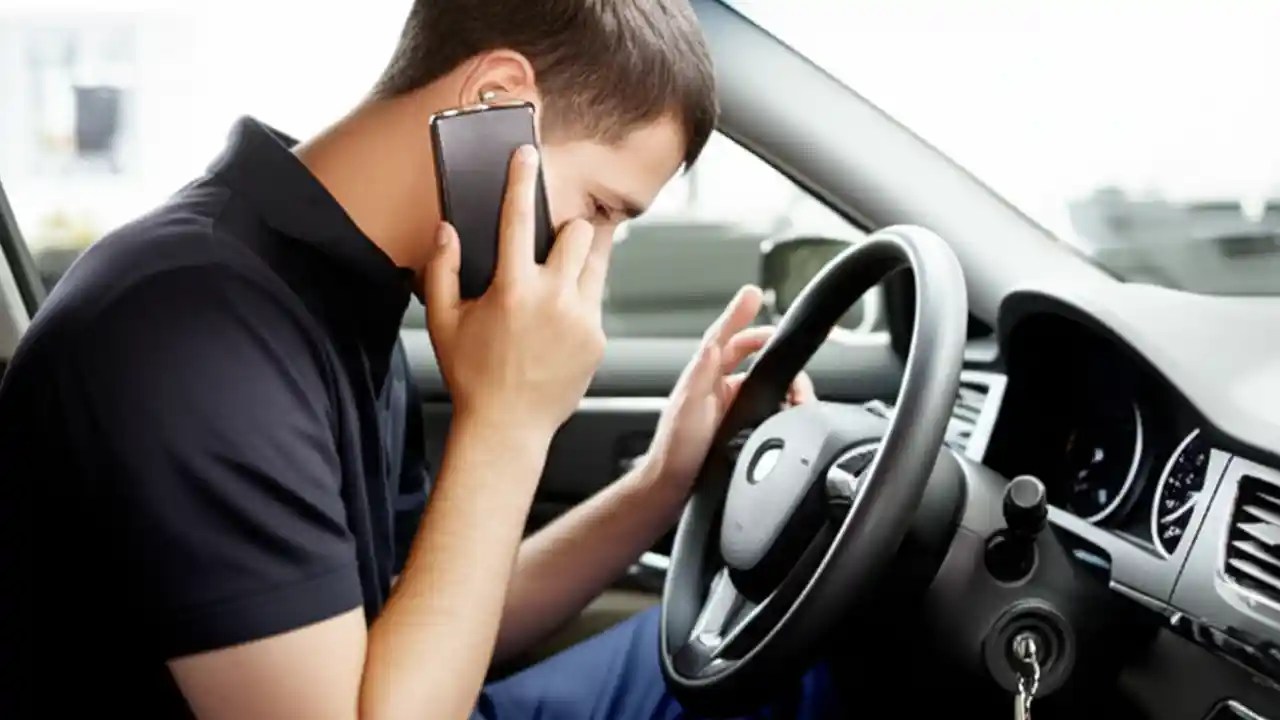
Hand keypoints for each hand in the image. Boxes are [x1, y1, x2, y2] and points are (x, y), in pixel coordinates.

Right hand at [423, 145, 610, 438]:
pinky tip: (560, 318)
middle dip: (568, 227)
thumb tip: (447, 230)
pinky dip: (582, 297)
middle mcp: (553, 298)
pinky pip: (596, 300)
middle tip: (553, 237)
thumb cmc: (471, 375)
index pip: (517, 218)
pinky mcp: (598, 338)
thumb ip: (441, 270)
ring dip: (583, 257)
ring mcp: (581, 318)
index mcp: (512, 289)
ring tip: (561, 272)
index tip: (527, 153)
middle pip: (581, 231)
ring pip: (599, 261)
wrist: (507, 428)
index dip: (522, 180)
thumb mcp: (444, 322)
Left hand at [642, 285, 815, 496]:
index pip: (724, 336)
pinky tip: (792, 412)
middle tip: (793, 355)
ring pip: (761, 379)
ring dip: (782, 381)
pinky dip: (781, 403)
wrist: (674, 488)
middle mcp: (715, 386)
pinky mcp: (736, 423)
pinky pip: (764, 403)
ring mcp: (726, 404)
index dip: (739, 314)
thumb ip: (700, 377)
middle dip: (773, 350)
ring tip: (799, 394)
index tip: (753, 294)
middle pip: (749, 354)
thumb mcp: (687, 410)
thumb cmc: (676, 452)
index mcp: (702, 377)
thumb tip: (713, 346)